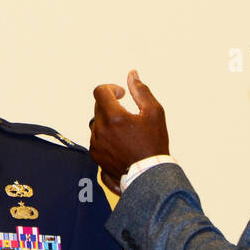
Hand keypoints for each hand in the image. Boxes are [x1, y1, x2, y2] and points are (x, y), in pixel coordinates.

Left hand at [89, 70, 169, 188]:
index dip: (111, 89)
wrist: (149, 174)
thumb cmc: (154, 144)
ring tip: (126, 132)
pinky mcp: (95, 155)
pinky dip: (105, 136)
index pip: (100, 91)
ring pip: (97, 122)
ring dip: (108, 121)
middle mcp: (100, 130)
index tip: (122, 95)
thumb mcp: (154, 113)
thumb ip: (141, 91)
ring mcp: (95, 144)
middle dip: (111, 105)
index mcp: (114, 117)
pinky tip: (121, 143)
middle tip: (128, 115)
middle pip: (98, 106)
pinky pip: (96, 137)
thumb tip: (132, 75)